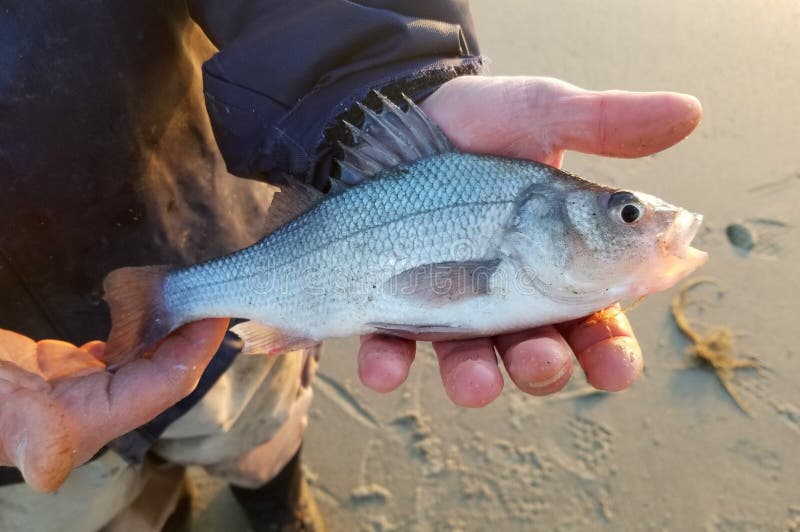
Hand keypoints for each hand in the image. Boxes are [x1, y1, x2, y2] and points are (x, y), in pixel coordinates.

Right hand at [0, 318, 227, 491]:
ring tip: (184, 296)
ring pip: (141, 363)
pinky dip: (132, 332)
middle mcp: (87, 413)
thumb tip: (47, 470)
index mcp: (81, 424)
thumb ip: (26, 437)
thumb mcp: (0, 412)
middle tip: (208, 293)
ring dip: (166, 331)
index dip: (196, 348)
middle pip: (161, 373)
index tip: (216, 309)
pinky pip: (111, 356)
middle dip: (190, 335)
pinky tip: (139, 314)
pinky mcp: (58, 376)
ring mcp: (74, 394)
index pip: (164, 385)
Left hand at [357, 76, 701, 405]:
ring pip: (471, 363)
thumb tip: (690, 111)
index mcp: (560, 263)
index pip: (596, 320)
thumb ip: (604, 124)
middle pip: (538, 354)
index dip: (610, 351)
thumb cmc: (481, 120)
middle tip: (543, 361)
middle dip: (544, 367)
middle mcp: (509, 295)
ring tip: (476, 381)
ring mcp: (451, 306)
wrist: (398, 118)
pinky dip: (389, 364)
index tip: (615, 367)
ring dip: (476, 379)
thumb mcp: (539, 113)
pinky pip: (390, 349)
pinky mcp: (392, 306)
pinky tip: (386, 365)